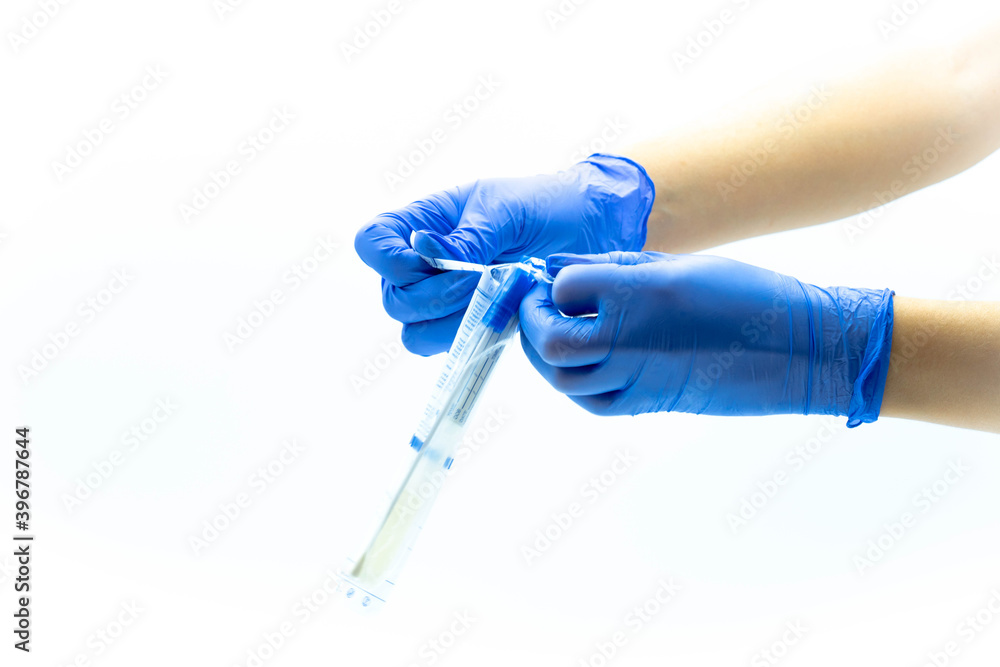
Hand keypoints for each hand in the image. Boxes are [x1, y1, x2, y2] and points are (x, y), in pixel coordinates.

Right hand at [354, 154, 653, 354]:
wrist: (592, 231)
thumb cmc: (547, 207)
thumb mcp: (508, 211)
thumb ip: (468, 237)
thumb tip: (427, 252)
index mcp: (423, 223)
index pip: (371, 244)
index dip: (388, 260)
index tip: (428, 259)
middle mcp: (424, 265)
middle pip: (394, 299)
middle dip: (434, 295)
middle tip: (480, 279)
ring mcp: (446, 300)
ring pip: (417, 333)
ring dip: (455, 321)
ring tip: (498, 295)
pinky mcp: (472, 325)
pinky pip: (451, 347)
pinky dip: (474, 335)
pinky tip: (506, 312)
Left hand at [518, 251, 894, 424]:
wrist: (793, 349)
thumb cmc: (742, 294)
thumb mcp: (675, 264)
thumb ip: (613, 266)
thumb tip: (560, 266)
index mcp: (636, 295)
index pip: (562, 288)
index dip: (554, 281)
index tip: (558, 278)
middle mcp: (627, 340)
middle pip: (548, 341)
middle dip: (533, 322)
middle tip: (541, 307)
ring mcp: (636, 378)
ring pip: (562, 378)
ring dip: (547, 355)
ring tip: (558, 334)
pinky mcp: (648, 405)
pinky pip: (592, 401)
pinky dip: (575, 383)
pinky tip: (586, 363)